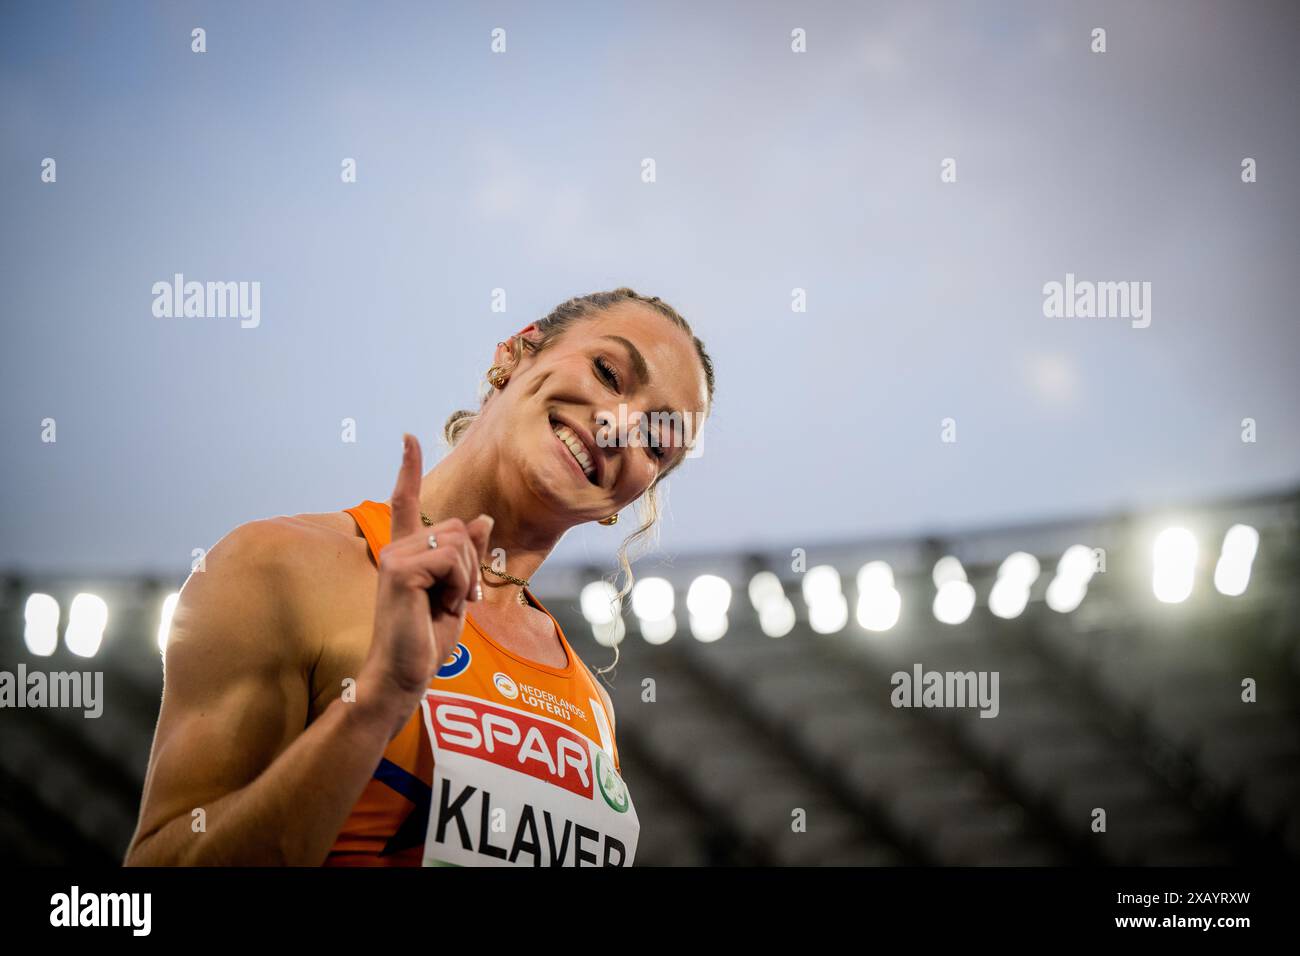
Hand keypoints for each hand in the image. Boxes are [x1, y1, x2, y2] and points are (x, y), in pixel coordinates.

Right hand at [358, 433, 492, 735]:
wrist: (404, 676)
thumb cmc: (426, 641)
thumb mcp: (457, 592)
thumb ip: (465, 555)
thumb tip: (482, 517)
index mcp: (405, 554)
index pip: (404, 502)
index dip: (408, 468)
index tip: (408, 437)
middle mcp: (395, 550)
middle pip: (456, 528)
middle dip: (471, 564)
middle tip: (458, 600)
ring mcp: (394, 558)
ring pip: (457, 543)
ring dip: (466, 578)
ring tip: (446, 606)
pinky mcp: (398, 570)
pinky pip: (451, 559)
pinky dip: (459, 585)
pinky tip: (443, 607)